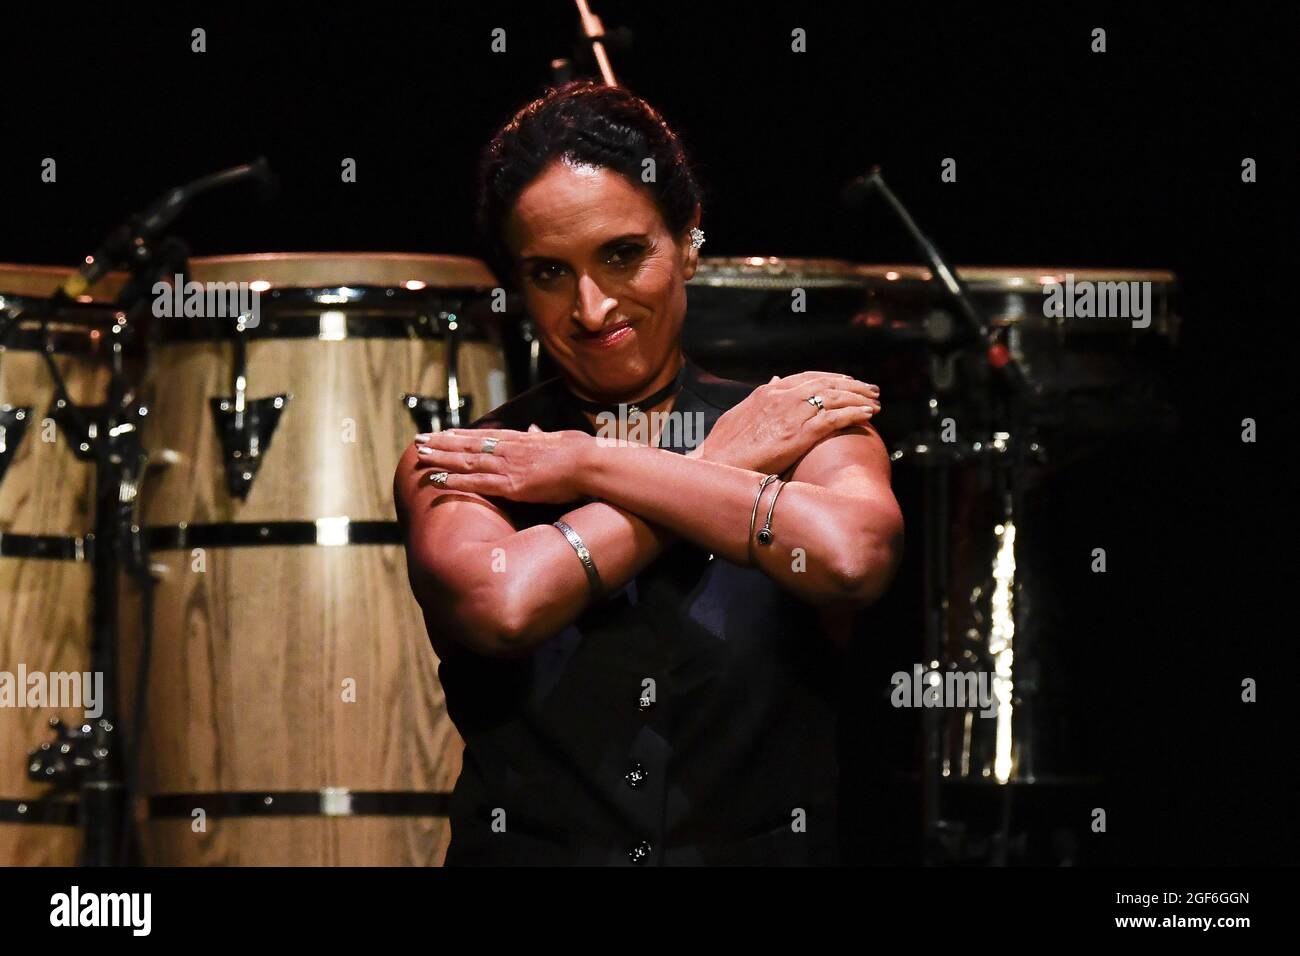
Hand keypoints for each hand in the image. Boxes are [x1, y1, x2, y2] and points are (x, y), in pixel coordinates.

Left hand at [412, 424, 593, 503]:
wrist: (590, 462)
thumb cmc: (582, 451)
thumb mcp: (560, 437)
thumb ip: (542, 435)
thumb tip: (534, 428)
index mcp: (521, 440)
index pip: (485, 436)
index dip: (462, 435)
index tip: (445, 432)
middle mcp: (509, 450)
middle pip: (469, 445)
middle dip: (442, 443)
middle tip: (420, 440)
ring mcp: (508, 466)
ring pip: (466, 461)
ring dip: (441, 458)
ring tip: (420, 455)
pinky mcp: (511, 485)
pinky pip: (477, 484)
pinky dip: (455, 482)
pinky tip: (437, 481)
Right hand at [690, 371, 880, 473]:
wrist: (715, 466)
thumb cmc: (723, 448)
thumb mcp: (737, 414)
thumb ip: (759, 397)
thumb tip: (773, 380)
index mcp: (767, 393)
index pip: (807, 377)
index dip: (830, 378)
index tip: (847, 381)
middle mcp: (781, 397)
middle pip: (826, 383)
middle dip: (852, 385)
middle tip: (870, 388)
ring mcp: (791, 414)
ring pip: (834, 398)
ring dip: (859, 398)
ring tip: (876, 401)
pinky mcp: (799, 434)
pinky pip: (835, 418)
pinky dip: (855, 413)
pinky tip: (869, 415)